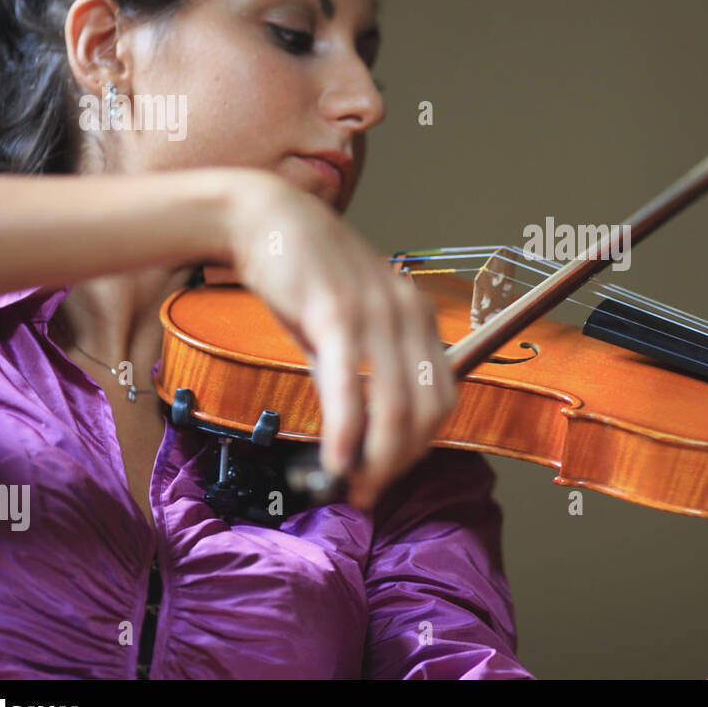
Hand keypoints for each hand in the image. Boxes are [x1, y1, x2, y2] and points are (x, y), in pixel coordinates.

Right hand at [216, 169, 456, 510]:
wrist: (265, 216)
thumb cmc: (306, 272)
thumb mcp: (345, 322)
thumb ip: (360, 372)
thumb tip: (361, 434)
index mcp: (418, 315)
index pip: (442, 396)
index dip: (422, 444)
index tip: (389, 471)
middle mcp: (406, 314)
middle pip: (426, 411)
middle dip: (400, 461)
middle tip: (368, 490)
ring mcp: (374, 314)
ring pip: (395, 407)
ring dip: (377, 459)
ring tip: (352, 485)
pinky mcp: (334, 314)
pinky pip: (348, 387)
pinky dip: (346, 433)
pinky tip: (335, 461)